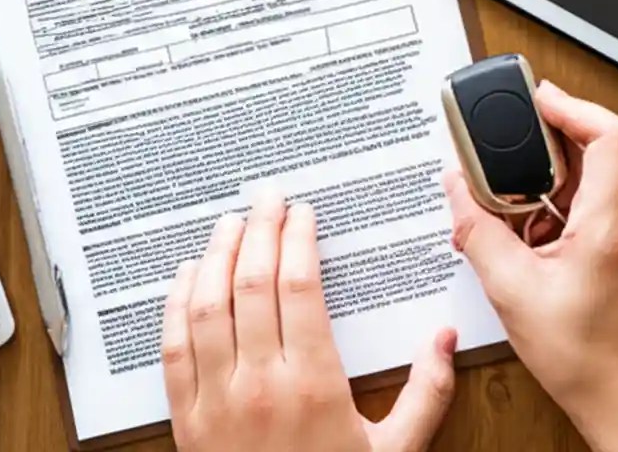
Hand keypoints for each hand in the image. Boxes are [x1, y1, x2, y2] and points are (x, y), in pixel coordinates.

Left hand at [162, 190, 457, 451]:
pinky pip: (172, 346)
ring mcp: (215, 400)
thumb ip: (426, 393)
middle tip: (267, 198)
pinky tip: (186, 276)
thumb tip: (445, 339)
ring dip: (216, 255)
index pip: (298, 288)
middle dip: (259, 229)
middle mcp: (258, 384)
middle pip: (252, 283)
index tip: (303, 214)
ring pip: (206, 305)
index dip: (297, 240)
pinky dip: (175, 303)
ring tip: (230, 223)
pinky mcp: (185, 418)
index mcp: (313, 385)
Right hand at [443, 81, 617, 451]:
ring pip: (582, 181)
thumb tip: (457, 190)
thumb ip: (478, 232)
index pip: (610, 135)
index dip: (572, 105)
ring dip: (538, 191)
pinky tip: (523, 244)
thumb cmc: (589, 360)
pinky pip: (585, 207)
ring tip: (504, 220)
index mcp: (610, 223)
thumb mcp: (512, 292)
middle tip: (497, 157)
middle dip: (536, 151)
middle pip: (589, 150)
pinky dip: (548, 214)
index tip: (535, 96)